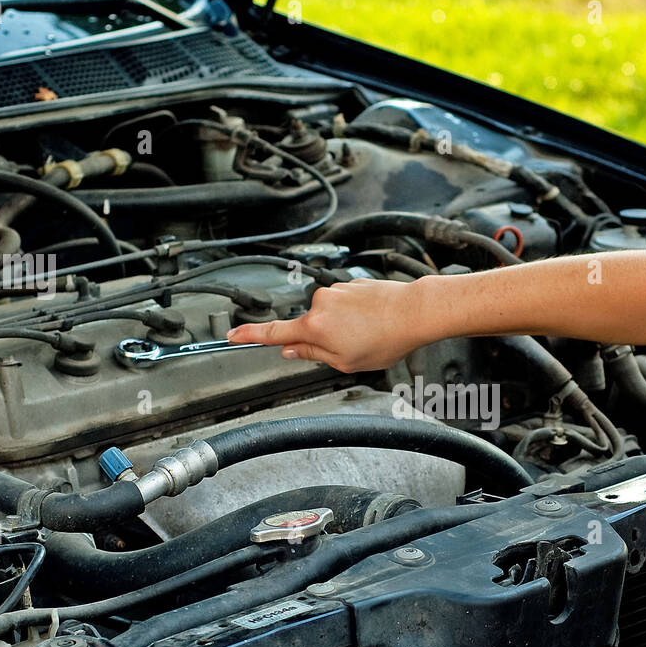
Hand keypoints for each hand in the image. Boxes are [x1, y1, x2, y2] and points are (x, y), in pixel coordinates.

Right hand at [225, 276, 429, 372]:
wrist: (414, 312)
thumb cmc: (386, 339)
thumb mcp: (345, 362)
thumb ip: (313, 355)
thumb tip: (290, 351)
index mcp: (314, 326)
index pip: (273, 333)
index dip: (249, 336)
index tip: (231, 335)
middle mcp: (320, 303)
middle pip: (308, 329)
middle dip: (323, 342)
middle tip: (351, 350)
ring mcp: (335, 291)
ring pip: (328, 319)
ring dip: (343, 330)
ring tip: (369, 336)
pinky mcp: (350, 285)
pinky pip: (343, 307)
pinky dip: (354, 318)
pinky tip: (374, 323)